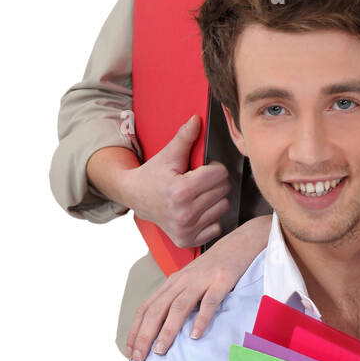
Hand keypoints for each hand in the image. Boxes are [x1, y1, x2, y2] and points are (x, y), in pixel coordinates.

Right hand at [121, 114, 231, 247]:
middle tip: (198, 181)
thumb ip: (184, 138)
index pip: (220, 174)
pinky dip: (209, 218)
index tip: (201, 169)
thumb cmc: (152, 175)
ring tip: (197, 195)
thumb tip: (197, 120)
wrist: (135, 197)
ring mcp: (186, 229)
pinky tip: (196, 210)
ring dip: (214, 199)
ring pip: (223, 207)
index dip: (213, 167)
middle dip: (214, 182)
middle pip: (224, 190)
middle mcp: (184, 214)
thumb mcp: (168, 155)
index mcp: (181, 191)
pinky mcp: (187, 240)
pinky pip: (217, 226)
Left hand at [126, 213, 272, 360]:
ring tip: (160, 350)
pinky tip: (195, 335)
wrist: (242, 241)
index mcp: (173, 283)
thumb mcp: (191, 280)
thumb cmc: (215, 266)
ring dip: (167, 330)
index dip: (135, 330)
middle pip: (157, 309)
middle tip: (138, 357)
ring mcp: (202, 280)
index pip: (147, 308)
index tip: (129, 351)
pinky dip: (201, 319)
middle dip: (145, 335)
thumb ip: (178, 298)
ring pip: (179, 307)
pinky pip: (210, 302)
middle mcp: (182, 281)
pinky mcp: (221, 281)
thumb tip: (164, 327)